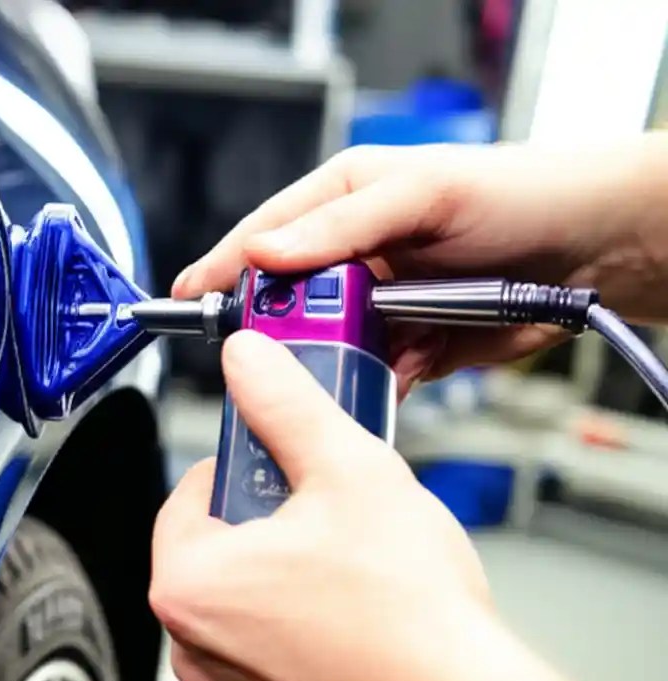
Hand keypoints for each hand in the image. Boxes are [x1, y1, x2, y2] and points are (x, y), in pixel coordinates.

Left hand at [150, 331, 606, 680]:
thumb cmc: (408, 616)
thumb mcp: (347, 470)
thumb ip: (286, 404)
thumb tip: (250, 362)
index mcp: (188, 584)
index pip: (188, 490)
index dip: (243, 461)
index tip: (281, 456)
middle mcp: (194, 643)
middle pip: (215, 542)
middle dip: (266, 514)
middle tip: (325, 504)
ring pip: (246, 591)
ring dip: (287, 564)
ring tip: (350, 556)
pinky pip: (269, 638)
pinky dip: (302, 615)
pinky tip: (355, 603)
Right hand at [173, 134, 667, 393]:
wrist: (591, 254)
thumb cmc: (514, 196)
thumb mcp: (422, 195)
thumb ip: (341, 224)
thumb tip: (266, 249)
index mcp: (342, 204)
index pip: (265, 236)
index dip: (225, 267)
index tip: (191, 297)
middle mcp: (352, 258)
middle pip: (286, 303)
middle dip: (280, 330)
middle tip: (273, 350)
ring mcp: (378, 307)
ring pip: (324, 349)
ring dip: (330, 364)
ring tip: (341, 369)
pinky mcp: (409, 349)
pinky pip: (370, 377)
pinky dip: (374, 385)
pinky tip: (392, 377)